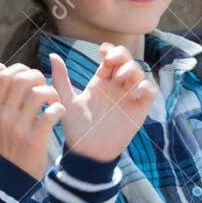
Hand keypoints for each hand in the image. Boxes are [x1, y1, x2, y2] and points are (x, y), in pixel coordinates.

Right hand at [0, 63, 63, 179]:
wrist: (14, 173)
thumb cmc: (11, 139)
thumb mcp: (0, 116)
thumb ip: (0, 91)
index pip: (5, 75)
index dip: (22, 70)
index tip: (33, 79)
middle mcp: (4, 115)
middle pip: (22, 80)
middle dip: (39, 78)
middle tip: (45, 88)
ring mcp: (18, 127)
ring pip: (38, 94)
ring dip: (51, 93)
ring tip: (54, 101)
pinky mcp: (34, 139)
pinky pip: (50, 114)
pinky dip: (59, 109)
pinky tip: (59, 113)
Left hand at [53, 45, 156, 163]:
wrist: (87, 152)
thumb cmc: (76, 128)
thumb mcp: (67, 100)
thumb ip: (61, 78)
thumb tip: (52, 56)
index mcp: (100, 82)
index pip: (110, 59)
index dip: (110, 50)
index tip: (102, 50)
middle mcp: (116, 87)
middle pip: (126, 61)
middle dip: (122, 55)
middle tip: (110, 59)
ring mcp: (128, 98)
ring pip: (138, 74)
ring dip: (132, 69)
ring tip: (120, 77)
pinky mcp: (139, 110)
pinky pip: (149, 92)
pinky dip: (145, 87)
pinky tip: (134, 91)